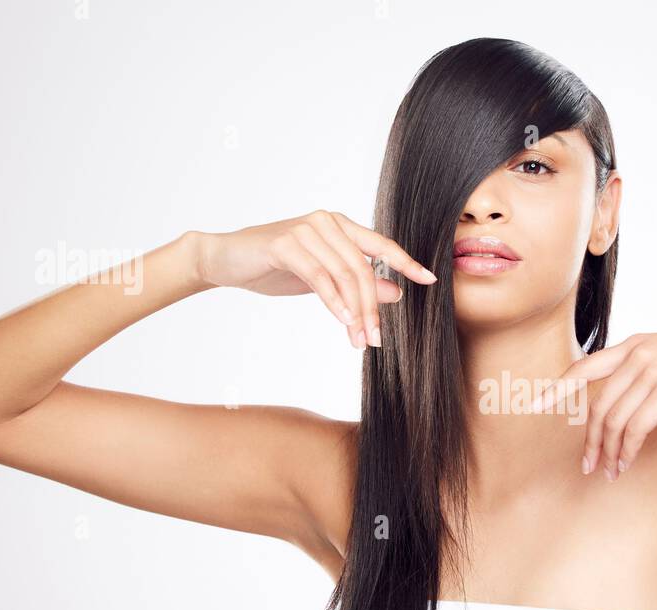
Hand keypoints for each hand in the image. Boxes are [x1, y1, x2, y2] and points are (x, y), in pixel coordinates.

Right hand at [190, 210, 436, 348]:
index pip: (381, 245)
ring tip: (359, 339)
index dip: (407, 262)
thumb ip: (357, 284)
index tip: (430, 280)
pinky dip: (333, 301)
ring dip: (354, 312)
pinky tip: (342, 321)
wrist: (225, 260)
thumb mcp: (323, 280)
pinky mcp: (285, 243)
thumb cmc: (275, 268)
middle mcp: (327, 222)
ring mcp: (306, 229)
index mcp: (340, 226)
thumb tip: (396, 293)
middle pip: (363, 268)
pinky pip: (319, 276)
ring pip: (343, 275)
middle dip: (373, 307)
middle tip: (376, 339)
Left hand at [531, 318, 656, 478]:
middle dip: (589, 440)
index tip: (538, 403)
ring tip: (609, 472)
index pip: (585, 366)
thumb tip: (637, 396)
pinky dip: (627, 450)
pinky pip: (635, 428)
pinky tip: (627, 463)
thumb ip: (652, 370)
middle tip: (588, 465)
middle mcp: (637, 354)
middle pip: (596, 404)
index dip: (558, 386)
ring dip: (608, 451)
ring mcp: (651, 371)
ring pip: (612, 420)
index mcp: (635, 343)